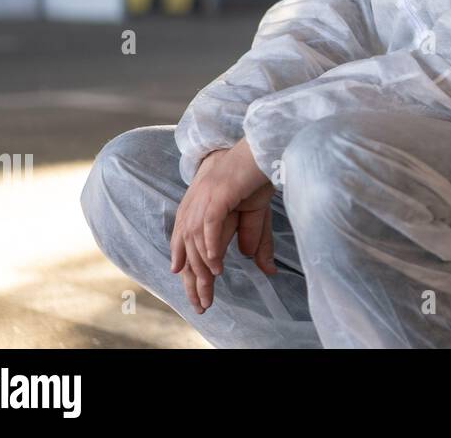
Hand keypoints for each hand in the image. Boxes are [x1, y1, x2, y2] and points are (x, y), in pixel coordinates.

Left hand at [170, 139, 274, 313]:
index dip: (188, 269)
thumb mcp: (256, 214)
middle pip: (187, 247)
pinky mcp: (215, 193)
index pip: (186, 243)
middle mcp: (195, 203)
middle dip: (193, 279)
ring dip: (202, 268)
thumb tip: (265, 268)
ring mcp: (203, 197)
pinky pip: (207, 226)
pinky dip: (210, 247)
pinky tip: (217, 266)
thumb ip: (255, 240)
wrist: (261, 146)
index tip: (194, 293)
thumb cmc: (256, 175)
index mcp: (199, 206)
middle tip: (202, 304)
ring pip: (194, 240)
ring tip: (210, 289)